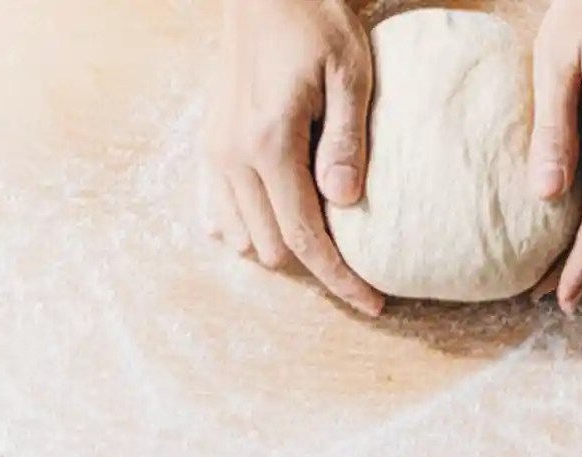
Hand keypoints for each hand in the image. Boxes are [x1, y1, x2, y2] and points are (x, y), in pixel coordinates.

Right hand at [209, 0, 383, 315]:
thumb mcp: (351, 71)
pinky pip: (217, 211)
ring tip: (323, 232)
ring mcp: (213, 152)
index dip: (341, 279)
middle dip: (317, 262)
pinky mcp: (207, 143)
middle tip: (359, 257)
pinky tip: (278, 217)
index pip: (306, 238)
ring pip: (243, 237)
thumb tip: (345, 202)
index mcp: (269, 143)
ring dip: (283, 244)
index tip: (374, 303)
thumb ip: (347, 140)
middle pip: (274, 247)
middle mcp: (231, 156)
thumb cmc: (315, 20)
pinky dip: (248, 226)